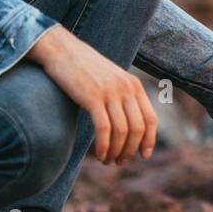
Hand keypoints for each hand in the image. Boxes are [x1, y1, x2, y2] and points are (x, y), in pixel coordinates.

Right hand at [27, 25, 156, 164]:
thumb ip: (121, 97)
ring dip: (116, 152)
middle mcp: (126, 88)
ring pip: (122, 132)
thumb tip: (127, 125)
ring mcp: (110, 92)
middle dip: (131, 150)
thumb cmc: (84, 68)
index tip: (144, 156)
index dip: (149, 140)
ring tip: (107, 161)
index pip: (150, 119)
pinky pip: (104, 129)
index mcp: (134, 85)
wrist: (61, 49)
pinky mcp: (92, 97)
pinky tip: (99, 155)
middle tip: (120, 162)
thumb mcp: (110, 80)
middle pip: (138, 129)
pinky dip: (104, 146)